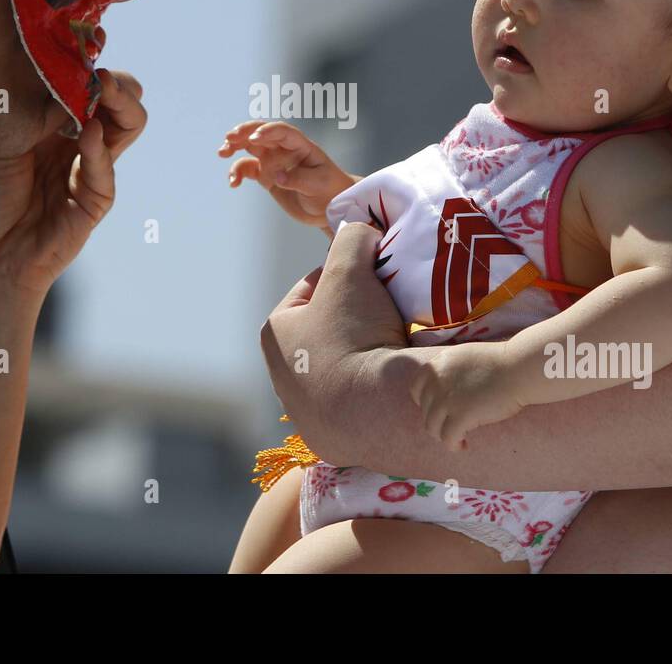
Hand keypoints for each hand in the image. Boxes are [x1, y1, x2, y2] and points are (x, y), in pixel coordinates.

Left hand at [0, 68, 146, 303]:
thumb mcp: (1, 140)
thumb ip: (37, 110)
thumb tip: (71, 74)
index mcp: (49, 124)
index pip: (83, 85)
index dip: (90, 62)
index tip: (92, 38)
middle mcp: (74, 141)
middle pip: (116, 100)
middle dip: (114, 80)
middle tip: (99, 70)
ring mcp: (89, 169)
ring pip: (128, 125)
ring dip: (120, 103)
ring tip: (104, 89)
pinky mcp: (95, 201)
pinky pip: (107, 169)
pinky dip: (99, 149)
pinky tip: (86, 135)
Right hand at [219, 120, 357, 228]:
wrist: (328, 207)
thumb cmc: (330, 191)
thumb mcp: (319, 185)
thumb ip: (299, 180)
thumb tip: (276, 176)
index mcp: (301, 146)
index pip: (283, 132)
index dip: (267, 131)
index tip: (253, 138)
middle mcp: (284, 149)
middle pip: (261, 132)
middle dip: (244, 132)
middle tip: (229, 137)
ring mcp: (273, 161)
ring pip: (249, 146)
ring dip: (234, 146)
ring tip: (222, 152)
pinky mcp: (266, 175)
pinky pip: (247, 169)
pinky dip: (237, 172)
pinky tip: (233, 183)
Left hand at [259, 222, 408, 461]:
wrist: (382, 413)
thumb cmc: (356, 333)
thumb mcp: (352, 268)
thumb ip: (353, 237)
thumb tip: (362, 230)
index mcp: (275, 333)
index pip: (316, 286)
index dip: (349, 274)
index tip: (376, 276)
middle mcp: (281, 376)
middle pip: (329, 328)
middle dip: (357, 316)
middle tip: (391, 309)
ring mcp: (305, 414)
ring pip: (342, 366)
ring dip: (366, 353)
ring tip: (396, 344)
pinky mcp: (333, 441)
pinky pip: (357, 402)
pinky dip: (373, 388)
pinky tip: (394, 380)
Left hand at [409, 340, 527, 450]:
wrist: (519, 368)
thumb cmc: (501, 363)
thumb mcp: (465, 357)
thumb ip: (450, 371)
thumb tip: (444, 390)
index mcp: (437, 364)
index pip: (416, 389)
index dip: (425, 403)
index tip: (439, 411)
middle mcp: (436, 380)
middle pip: (425, 410)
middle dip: (438, 421)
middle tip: (454, 427)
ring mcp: (446, 398)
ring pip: (432, 427)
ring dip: (444, 435)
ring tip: (458, 439)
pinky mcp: (460, 415)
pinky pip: (447, 438)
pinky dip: (454, 445)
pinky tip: (464, 445)